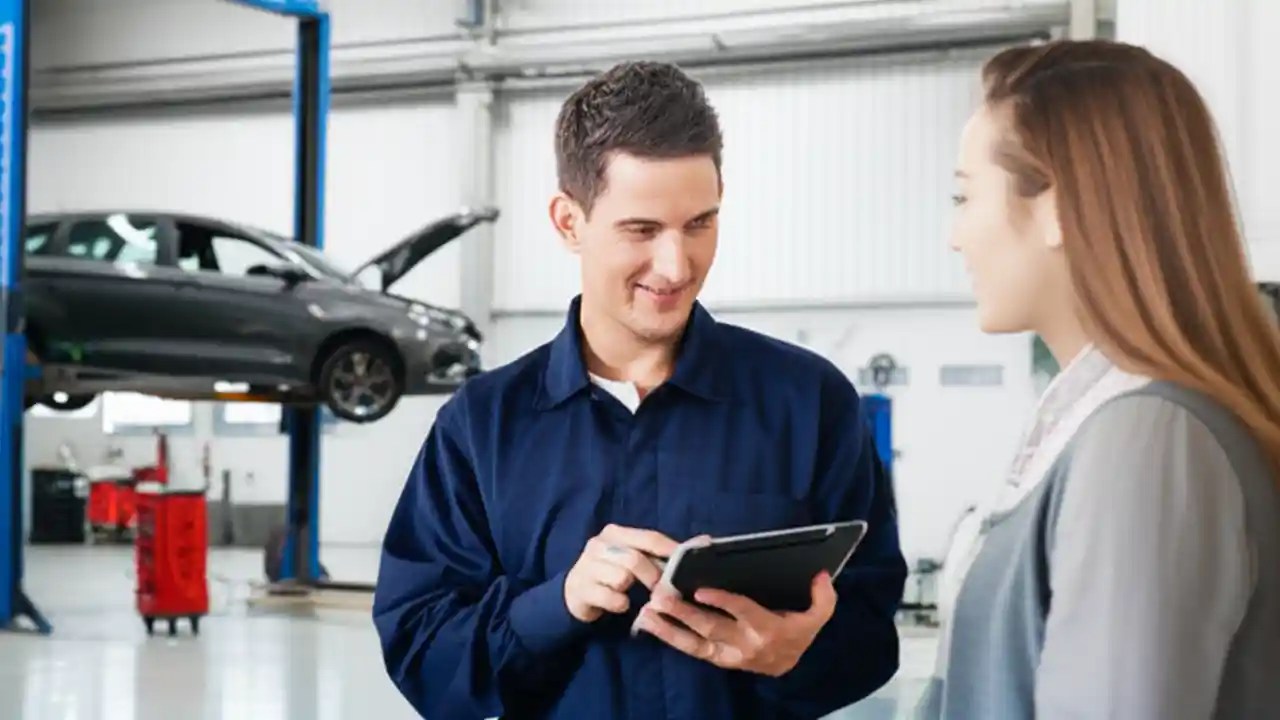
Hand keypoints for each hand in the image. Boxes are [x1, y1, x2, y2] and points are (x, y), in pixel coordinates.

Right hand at [564, 524, 678, 622]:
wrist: (575, 593)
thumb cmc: (611, 574)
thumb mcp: (632, 558)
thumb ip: (658, 554)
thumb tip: (699, 546)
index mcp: (615, 533)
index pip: (649, 538)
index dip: (671, 551)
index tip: (689, 565)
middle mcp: (599, 545)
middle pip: (636, 559)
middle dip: (654, 577)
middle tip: (664, 591)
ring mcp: (587, 566)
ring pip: (622, 577)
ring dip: (635, 591)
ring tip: (639, 597)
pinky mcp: (581, 589)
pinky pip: (610, 597)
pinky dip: (620, 604)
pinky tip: (621, 604)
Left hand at [633, 571, 837, 676]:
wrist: (789, 665)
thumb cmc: (797, 633)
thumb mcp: (817, 616)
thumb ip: (823, 597)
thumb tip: (821, 574)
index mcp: (768, 629)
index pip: (743, 612)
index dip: (722, 601)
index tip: (700, 589)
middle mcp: (745, 644)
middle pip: (711, 626)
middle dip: (683, 612)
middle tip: (660, 596)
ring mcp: (728, 654)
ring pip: (695, 642)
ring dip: (669, 627)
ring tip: (647, 612)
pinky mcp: (717, 659)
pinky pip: (692, 650)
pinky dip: (670, 637)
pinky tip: (651, 625)